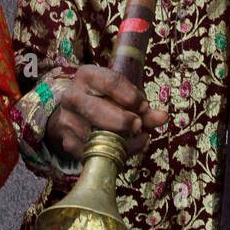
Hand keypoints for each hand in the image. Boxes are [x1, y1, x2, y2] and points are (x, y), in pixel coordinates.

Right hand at [45, 64, 167, 159]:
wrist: (75, 113)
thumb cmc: (105, 100)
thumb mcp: (122, 96)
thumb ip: (143, 106)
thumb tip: (162, 117)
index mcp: (87, 75)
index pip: (111, 82)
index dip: (131, 96)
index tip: (144, 106)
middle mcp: (72, 96)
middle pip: (96, 109)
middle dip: (122, 121)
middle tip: (138, 126)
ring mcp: (67, 120)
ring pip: (94, 135)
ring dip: (122, 142)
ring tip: (138, 139)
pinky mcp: (68, 142)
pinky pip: (93, 151)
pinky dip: (113, 153)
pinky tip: (126, 149)